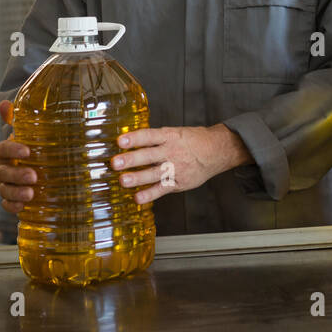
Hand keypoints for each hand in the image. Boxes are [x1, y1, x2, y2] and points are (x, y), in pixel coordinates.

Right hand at [0, 100, 35, 214]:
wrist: (45, 170)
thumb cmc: (35, 149)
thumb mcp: (32, 133)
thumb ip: (20, 119)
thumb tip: (5, 104)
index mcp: (6, 152)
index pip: (1, 149)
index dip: (12, 150)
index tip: (27, 151)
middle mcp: (3, 168)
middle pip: (2, 173)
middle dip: (16, 175)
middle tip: (33, 176)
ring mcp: (7, 186)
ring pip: (4, 190)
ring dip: (16, 193)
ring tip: (31, 194)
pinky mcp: (14, 201)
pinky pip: (7, 205)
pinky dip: (13, 207)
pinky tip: (23, 206)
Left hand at [111, 125, 251, 203]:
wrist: (216, 151)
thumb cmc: (192, 141)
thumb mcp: (175, 132)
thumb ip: (155, 138)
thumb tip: (130, 140)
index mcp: (169, 136)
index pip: (149, 136)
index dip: (135, 138)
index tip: (121, 141)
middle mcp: (171, 152)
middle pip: (149, 155)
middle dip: (131, 159)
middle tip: (116, 163)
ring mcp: (175, 168)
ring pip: (154, 173)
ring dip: (138, 178)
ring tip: (123, 181)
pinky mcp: (178, 182)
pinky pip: (162, 189)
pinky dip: (150, 194)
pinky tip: (138, 198)